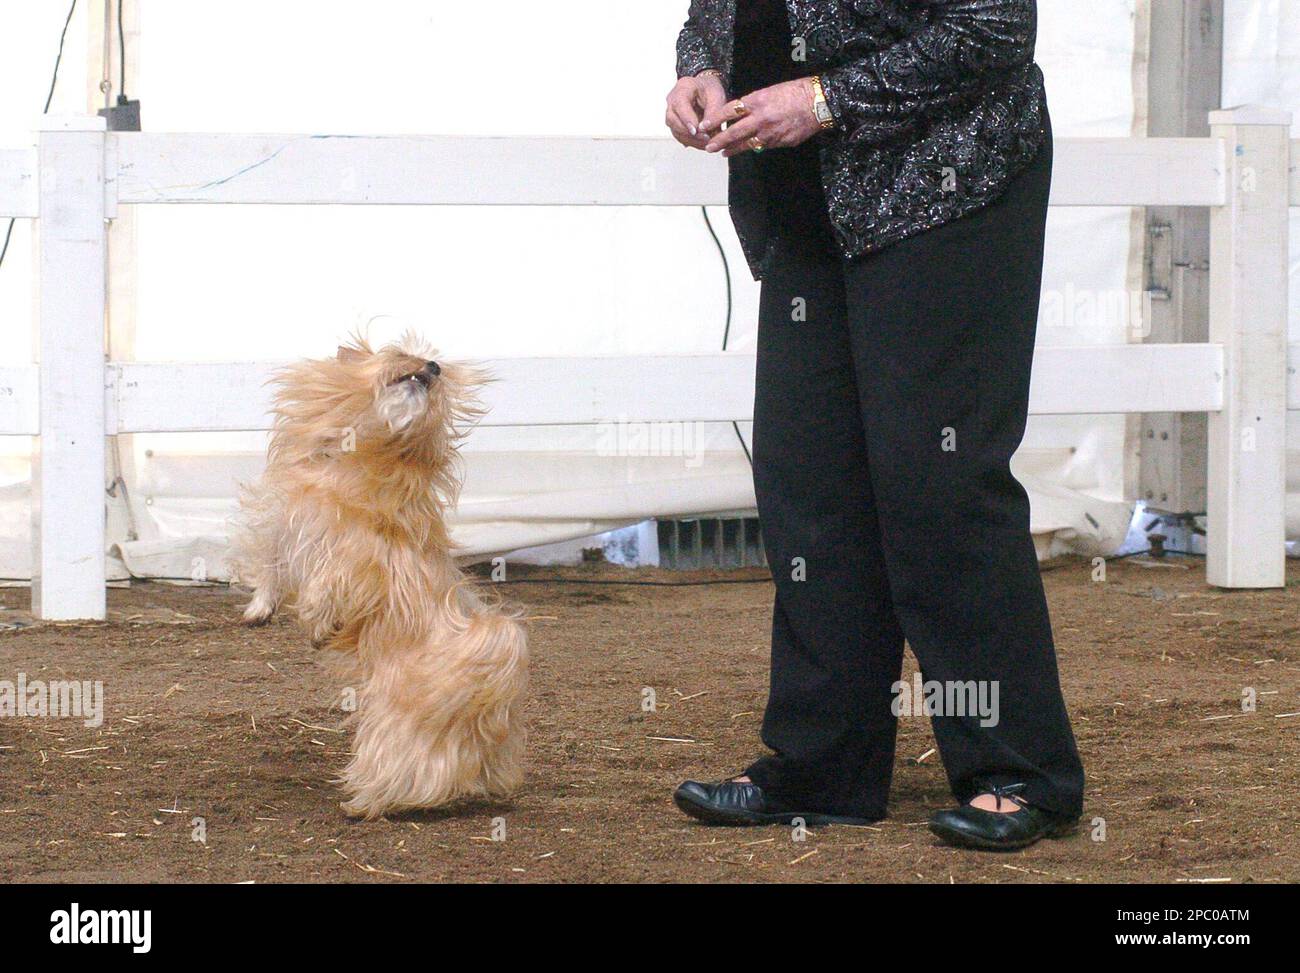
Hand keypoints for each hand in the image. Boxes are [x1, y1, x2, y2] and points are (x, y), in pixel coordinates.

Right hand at [665, 73, 727, 148]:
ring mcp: (672, 113)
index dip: (686, 119)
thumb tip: (704, 129)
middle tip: (705, 138)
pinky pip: (680, 136)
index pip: (679, 105)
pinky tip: (703, 143)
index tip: (695, 130)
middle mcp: (673, 101)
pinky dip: (691, 141)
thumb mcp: (716, 96)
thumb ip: (712, 111)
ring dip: (691, 140)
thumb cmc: (710, 89)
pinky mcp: (675, 124)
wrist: (707, 90)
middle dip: (688, 132)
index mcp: (683, 88)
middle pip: (672, 120)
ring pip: (675, 130)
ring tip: (706, 143)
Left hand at [701, 78, 821, 156]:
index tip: (704, 125)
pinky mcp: (780, 142)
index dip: (715, 120)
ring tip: (723, 152)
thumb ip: (753, 104)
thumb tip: (740, 114)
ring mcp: (770, 132)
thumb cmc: (794, 92)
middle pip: (734, 132)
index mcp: (756, 101)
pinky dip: (753, 148)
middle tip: (708, 146)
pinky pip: (762, 146)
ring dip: (733, 149)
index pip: (729, 111)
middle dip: (719, 140)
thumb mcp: (769, 91)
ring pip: (746, 144)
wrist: (817, 102)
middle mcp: (761, 118)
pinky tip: (746, 149)